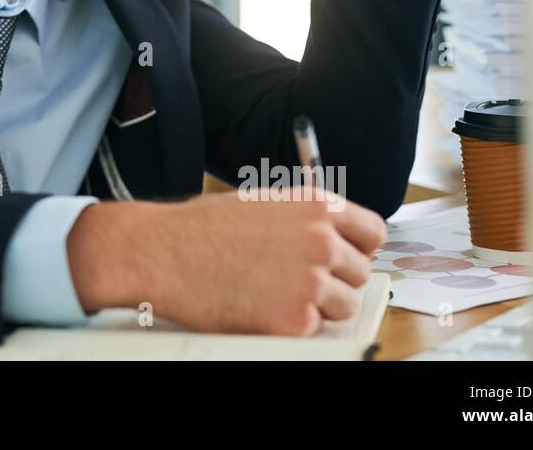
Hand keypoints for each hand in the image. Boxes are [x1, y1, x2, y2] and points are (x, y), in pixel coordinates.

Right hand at [67, 188, 385, 334]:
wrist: (160, 252)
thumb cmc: (200, 227)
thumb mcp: (261, 202)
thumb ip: (303, 218)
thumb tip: (332, 238)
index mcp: (315, 206)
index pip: (372, 231)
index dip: (358, 247)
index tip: (346, 256)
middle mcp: (322, 241)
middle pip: (359, 272)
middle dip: (334, 279)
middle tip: (295, 279)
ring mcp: (310, 282)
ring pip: (342, 306)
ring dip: (316, 304)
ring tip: (273, 292)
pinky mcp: (294, 320)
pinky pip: (313, 329)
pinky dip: (290, 324)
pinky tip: (259, 306)